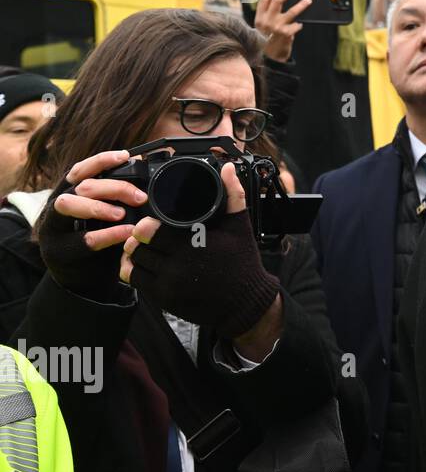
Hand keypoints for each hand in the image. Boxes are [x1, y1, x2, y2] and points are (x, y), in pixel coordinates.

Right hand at [38, 148, 145, 300]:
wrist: (84, 279)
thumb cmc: (97, 239)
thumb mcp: (105, 214)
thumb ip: (116, 197)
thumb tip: (144, 175)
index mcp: (68, 192)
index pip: (80, 168)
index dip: (101, 160)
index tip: (125, 156)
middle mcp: (56, 205)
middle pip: (80, 185)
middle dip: (113, 187)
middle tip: (140, 198)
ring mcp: (53, 228)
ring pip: (67, 204)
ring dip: (98, 206)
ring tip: (123, 214)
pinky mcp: (58, 250)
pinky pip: (81, 239)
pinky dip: (106, 235)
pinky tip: (125, 234)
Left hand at [121, 161, 281, 344]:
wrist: (245, 302)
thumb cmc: (243, 263)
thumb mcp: (240, 227)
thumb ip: (232, 195)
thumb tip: (227, 169)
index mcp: (193, 244)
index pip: (148, 231)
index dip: (145, 225)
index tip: (152, 223)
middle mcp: (177, 265)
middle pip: (137, 245)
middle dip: (138, 237)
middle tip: (147, 234)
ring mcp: (168, 284)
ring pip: (133, 262)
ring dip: (135, 253)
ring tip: (146, 247)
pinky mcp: (163, 299)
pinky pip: (135, 281)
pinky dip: (134, 270)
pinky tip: (145, 264)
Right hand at [254, 0, 310, 62]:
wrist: (269, 59)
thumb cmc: (267, 43)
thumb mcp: (263, 29)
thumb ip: (269, 17)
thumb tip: (280, 2)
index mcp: (259, 18)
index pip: (264, 0)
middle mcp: (267, 21)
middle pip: (278, 0)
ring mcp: (277, 27)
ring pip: (291, 11)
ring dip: (302, 4)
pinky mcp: (286, 34)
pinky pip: (297, 25)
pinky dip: (299, 25)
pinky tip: (300, 25)